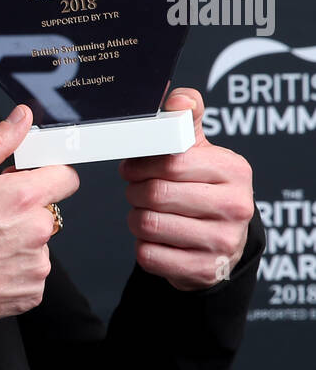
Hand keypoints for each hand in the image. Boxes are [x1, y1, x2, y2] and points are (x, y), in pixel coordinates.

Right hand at [0, 104, 79, 326]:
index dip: (44, 175)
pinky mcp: (29, 293)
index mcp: (20, 197)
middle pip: (47, 211)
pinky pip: (31, 274)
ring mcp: (35, 266)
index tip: (25, 181)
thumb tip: (20, 120)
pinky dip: (12, 270)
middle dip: (23, 210)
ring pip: (38, 244)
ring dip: (17, 242)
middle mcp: (35, 232)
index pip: (65, 177)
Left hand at [119, 88, 254, 290]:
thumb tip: (177, 98)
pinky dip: (142, 246)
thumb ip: (184, 119)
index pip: (172, 162)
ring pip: (149, 225)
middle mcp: (236, 207)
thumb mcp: (198, 150)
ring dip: (135, 218)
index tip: (132, 167)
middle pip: (157, 194)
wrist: (220, 242)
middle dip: (135, 191)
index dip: (141, 164)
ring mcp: (223, 242)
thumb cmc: (201, 187)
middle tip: (136, 191)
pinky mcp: (204, 271)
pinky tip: (155, 239)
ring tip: (144, 212)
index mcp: (234, 170)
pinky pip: (149, 255)